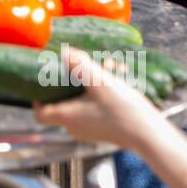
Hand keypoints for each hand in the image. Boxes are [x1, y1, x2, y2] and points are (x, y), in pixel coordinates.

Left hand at [32, 45, 161, 151]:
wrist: (150, 135)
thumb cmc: (122, 110)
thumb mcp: (100, 82)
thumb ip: (80, 66)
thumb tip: (64, 53)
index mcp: (67, 117)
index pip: (40, 114)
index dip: (37, 100)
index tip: (42, 84)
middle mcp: (75, 127)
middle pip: (60, 105)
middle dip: (67, 84)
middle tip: (77, 69)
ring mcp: (89, 131)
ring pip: (79, 104)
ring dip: (87, 86)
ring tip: (103, 69)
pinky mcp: (104, 130)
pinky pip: (93, 109)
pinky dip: (99, 94)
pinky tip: (115, 79)